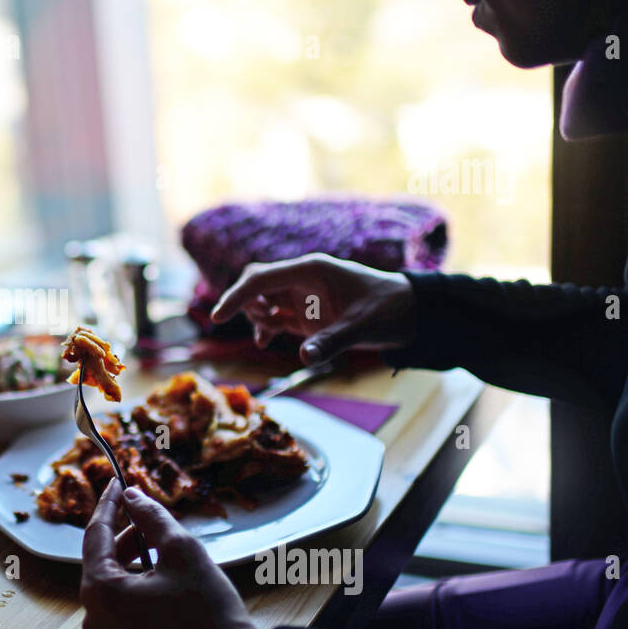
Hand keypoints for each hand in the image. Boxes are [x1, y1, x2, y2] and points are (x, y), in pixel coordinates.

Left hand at [80, 480, 262, 628]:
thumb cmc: (207, 608)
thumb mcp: (180, 549)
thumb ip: (150, 516)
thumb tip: (131, 496)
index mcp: (100, 591)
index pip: (95, 535)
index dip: (107, 504)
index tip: (117, 482)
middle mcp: (95, 619)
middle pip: (101, 564)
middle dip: (124, 539)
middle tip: (148, 520)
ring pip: (113, 590)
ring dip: (132, 566)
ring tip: (161, 552)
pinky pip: (122, 614)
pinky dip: (136, 592)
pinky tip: (163, 584)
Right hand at [210, 253, 415, 364]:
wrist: (410, 313)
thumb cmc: (390, 311)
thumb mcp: (363, 327)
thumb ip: (332, 341)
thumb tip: (304, 358)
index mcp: (311, 270)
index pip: (260, 278)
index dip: (236, 296)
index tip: (217, 317)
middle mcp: (301, 278)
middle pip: (255, 282)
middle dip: (245, 303)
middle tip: (262, 325)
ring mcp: (302, 295)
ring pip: (261, 299)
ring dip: (257, 317)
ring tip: (272, 335)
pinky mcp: (306, 312)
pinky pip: (273, 315)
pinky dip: (264, 327)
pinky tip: (264, 342)